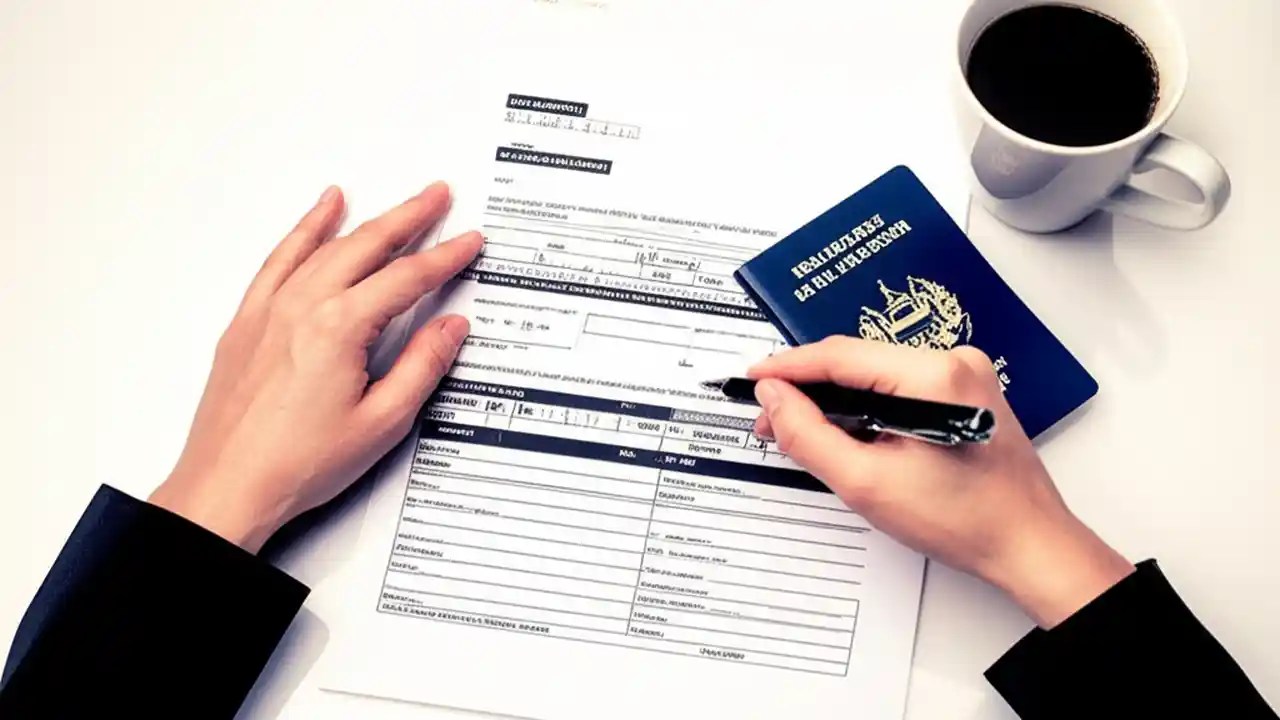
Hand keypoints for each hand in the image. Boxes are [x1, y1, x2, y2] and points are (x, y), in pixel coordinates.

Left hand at [150, 182, 482, 552]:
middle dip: (410, 217)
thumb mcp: (381, 422)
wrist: (228, 487)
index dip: (445, 258)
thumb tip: (451, 329)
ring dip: (365, 218)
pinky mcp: (247, 321)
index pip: (407, 279)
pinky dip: (304, 230)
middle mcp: (302, 307)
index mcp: (339, 328)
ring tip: (393, 201)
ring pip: (326, 245)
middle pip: (367, 246)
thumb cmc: (295, 464)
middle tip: (438, 197)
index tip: (468, 243)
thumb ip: (422, 367)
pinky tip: (320, 213)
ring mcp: (269, 309)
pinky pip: (280, 258)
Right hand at [749, 337, 1133, 626]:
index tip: (752, 379)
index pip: (838, 356)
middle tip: (769, 420)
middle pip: (855, 362)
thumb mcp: (866, 482)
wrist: (1028, 544)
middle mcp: (952, 362)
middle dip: (807, 390)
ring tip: (801, 433)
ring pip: (874, 375)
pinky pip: (897, 387)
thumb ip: (809, 434)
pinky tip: (844, 434)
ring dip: (835, 401)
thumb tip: (774, 398)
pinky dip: (865, 408)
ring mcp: (962, 376)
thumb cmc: (967, 519)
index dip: (787, 368)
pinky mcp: (962, 393)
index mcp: (933, 375)